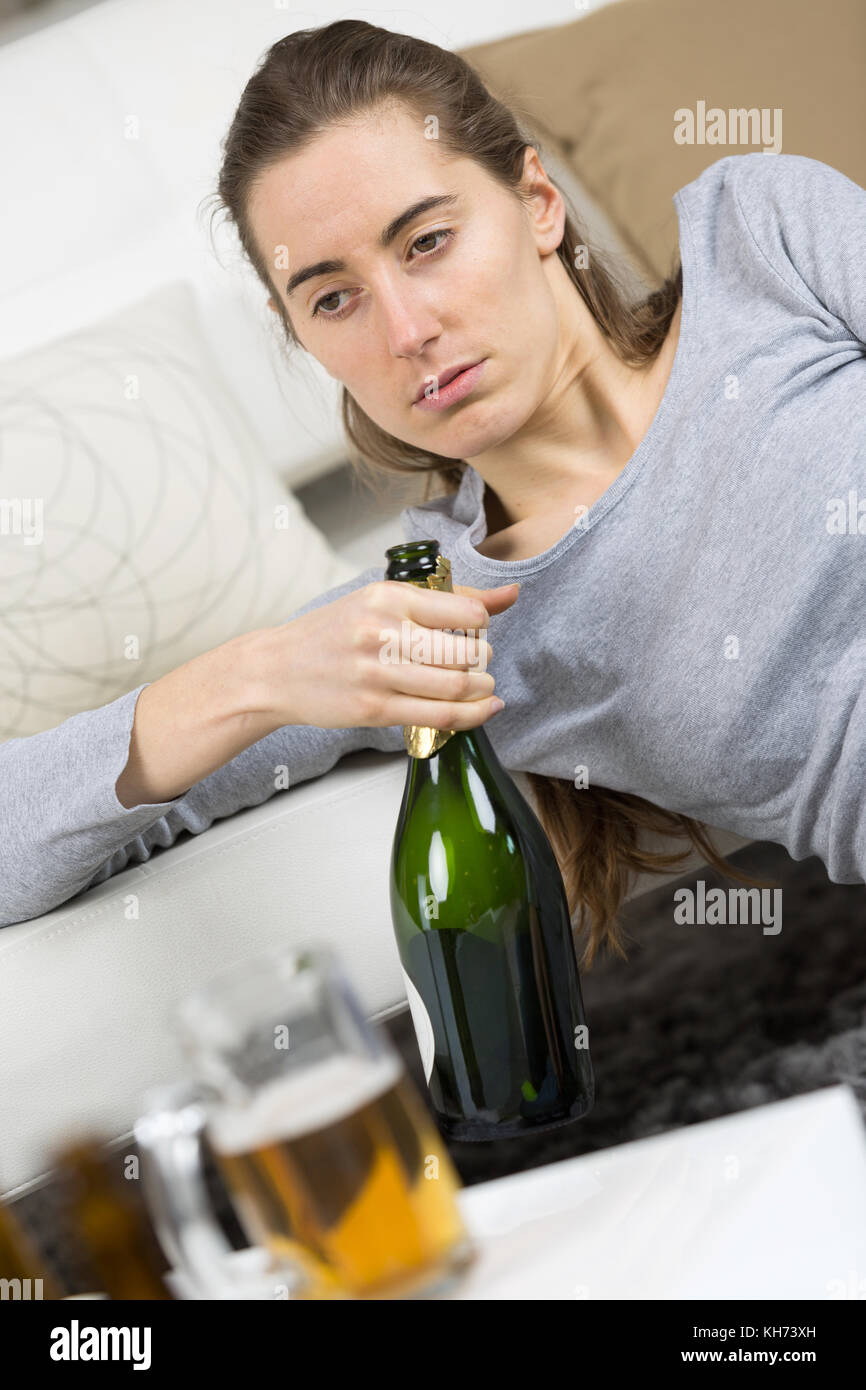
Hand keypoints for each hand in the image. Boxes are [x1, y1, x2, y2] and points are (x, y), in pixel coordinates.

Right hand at [250, 579, 520, 729]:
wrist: (275, 670)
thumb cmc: (332, 634)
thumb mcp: (381, 601)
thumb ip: (446, 598)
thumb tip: (510, 595)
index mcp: (387, 597)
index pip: (463, 609)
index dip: (483, 623)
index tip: (478, 629)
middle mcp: (382, 633)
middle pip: (464, 651)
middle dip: (483, 659)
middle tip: (480, 661)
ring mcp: (377, 673)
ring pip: (456, 686)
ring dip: (482, 689)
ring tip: (482, 686)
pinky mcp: (374, 709)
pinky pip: (440, 716)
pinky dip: (472, 715)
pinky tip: (483, 709)